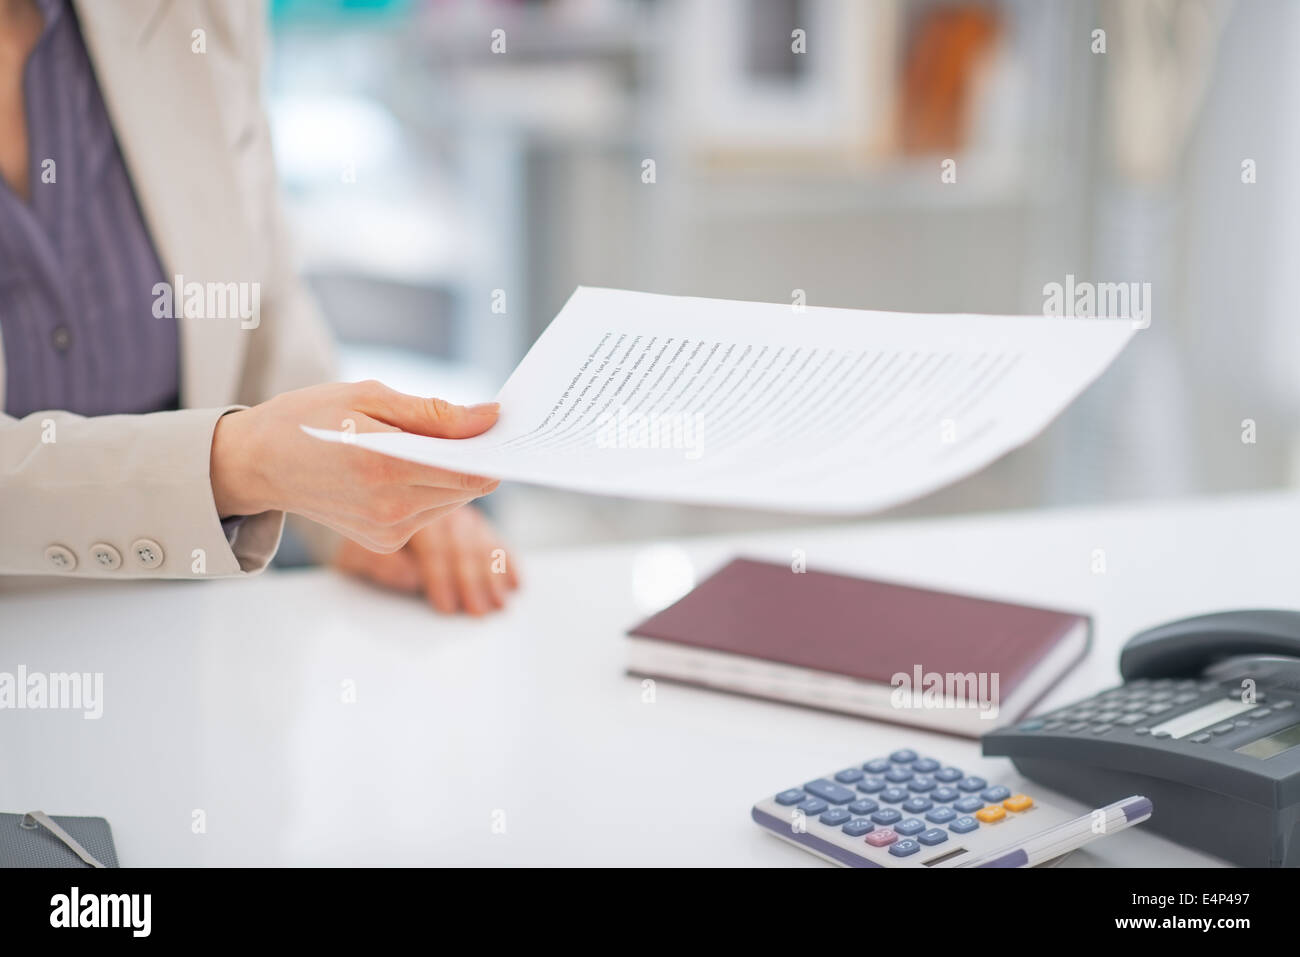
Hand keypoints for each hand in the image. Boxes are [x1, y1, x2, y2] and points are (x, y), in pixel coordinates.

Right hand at [210, 380, 499, 552]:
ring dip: (449, 477)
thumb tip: (490, 418)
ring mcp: (388, 532)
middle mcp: (391, 508)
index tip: (503, 428)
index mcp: (386, 466)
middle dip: (473, 460)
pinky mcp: (384, 545)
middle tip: (461, 429)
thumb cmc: (312, 418)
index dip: (494, 451)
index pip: (473, 473)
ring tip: (416, 447)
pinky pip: (429, 516)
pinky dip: (427, 492)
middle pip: (468, 489)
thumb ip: (436, 413)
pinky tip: (400, 471)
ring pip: (452, 503)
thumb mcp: (370, 397)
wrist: (258, 463)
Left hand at [332, 505, 519, 614]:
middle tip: (477, 611)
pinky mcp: (475, 523)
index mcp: (408, 511)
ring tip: (498, 605)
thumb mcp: (356, 555)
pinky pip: (496, 541)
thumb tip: (412, 578)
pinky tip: (516, 582)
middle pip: (461, 546)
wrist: (366, 513)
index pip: (432, 546)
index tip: (445, 606)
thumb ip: (381, 565)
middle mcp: (439, 509)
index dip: (440, 577)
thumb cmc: (360, 543)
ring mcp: (460, 513)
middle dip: (470, 582)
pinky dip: (508, 561)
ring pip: (481, 543)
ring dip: (492, 577)